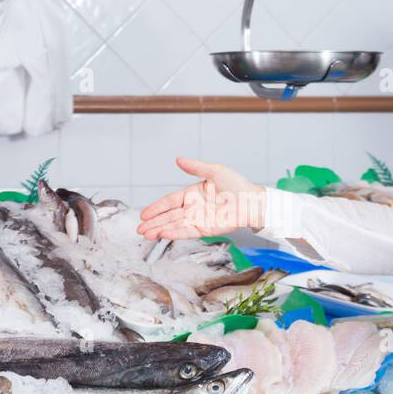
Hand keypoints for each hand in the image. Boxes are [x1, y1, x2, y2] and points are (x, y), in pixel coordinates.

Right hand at [137, 157, 264, 239]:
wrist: (252, 201)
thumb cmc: (237, 185)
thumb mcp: (215, 171)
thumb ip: (195, 167)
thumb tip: (178, 159)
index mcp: (192, 193)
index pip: (169, 201)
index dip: (156, 207)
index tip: (143, 214)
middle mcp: (193, 208)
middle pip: (168, 216)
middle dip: (153, 223)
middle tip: (139, 229)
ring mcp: (198, 219)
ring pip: (175, 225)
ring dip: (160, 230)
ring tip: (146, 234)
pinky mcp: (206, 229)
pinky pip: (187, 231)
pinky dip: (175, 233)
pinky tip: (163, 234)